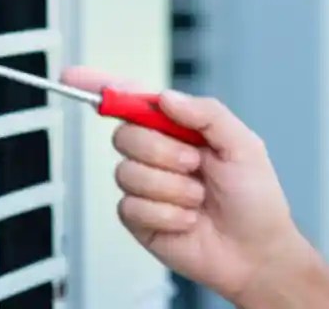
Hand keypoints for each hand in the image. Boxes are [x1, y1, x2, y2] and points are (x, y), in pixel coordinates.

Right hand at [61, 68, 312, 303]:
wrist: (255, 251)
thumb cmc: (256, 198)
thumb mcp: (243, 144)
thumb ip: (206, 114)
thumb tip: (165, 96)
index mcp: (182, 128)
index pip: (135, 101)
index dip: (102, 87)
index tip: (73, 76)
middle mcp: (160, 153)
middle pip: (125, 134)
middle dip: (162, 151)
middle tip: (196, 164)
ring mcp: (146, 186)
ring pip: (127, 172)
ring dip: (171, 188)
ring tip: (198, 198)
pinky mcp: (139, 219)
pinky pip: (130, 206)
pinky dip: (166, 214)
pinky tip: (188, 220)